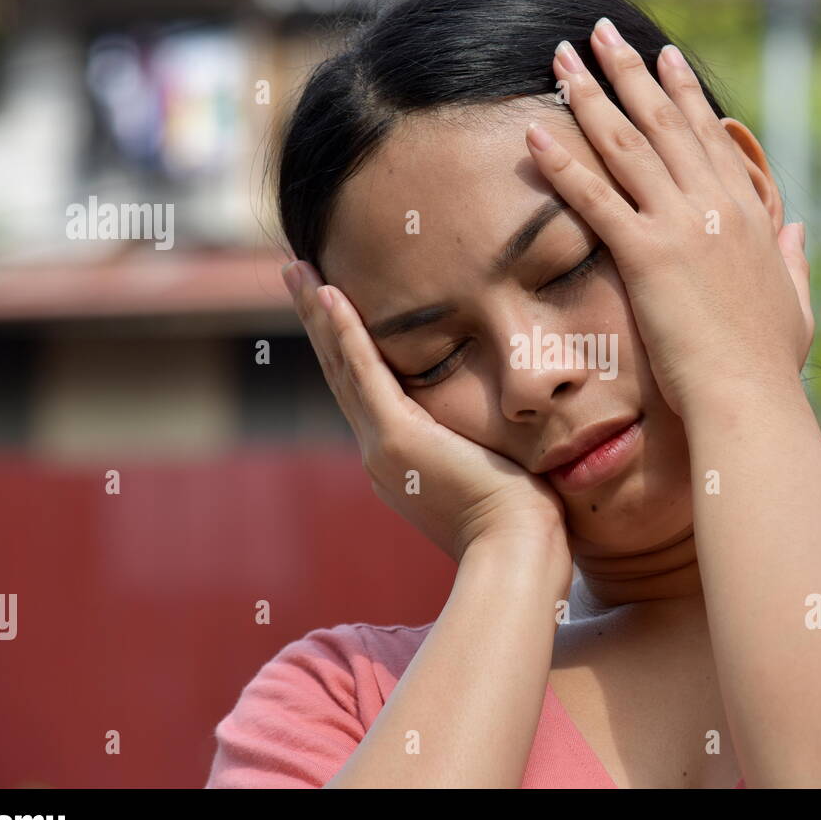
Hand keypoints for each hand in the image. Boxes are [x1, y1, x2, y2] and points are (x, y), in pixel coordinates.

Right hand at [282, 260, 569, 569]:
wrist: (518, 551)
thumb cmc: (524, 519)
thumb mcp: (497, 470)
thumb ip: (485, 444)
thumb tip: (507, 425)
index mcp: (400, 459)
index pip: (367, 387)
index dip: (346, 343)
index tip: (333, 304)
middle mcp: (380, 450)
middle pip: (341, 370)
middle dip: (318, 319)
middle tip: (296, 271)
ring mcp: (383, 444)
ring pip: (342, 364)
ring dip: (318, 312)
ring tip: (296, 268)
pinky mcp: (397, 437)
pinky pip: (364, 371)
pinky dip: (345, 331)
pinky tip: (328, 294)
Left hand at [525, 18, 813, 416]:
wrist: (750, 397)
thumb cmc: (769, 363)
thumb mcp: (795, 302)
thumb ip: (793, 261)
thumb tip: (795, 232)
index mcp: (747, 214)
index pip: (709, 137)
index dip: (682, 93)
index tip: (663, 57)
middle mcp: (714, 206)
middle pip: (663, 122)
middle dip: (628, 70)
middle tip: (600, 32)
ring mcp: (680, 225)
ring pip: (626, 144)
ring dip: (589, 94)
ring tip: (560, 58)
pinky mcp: (646, 254)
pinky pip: (594, 197)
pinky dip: (562, 162)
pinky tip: (533, 132)